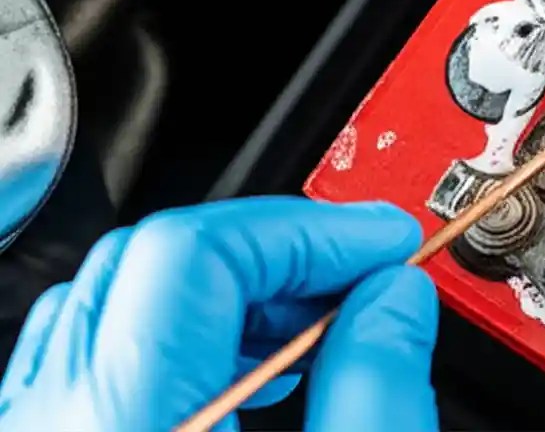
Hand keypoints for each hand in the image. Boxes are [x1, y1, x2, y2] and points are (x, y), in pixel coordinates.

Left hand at [0, 197, 438, 430]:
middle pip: (155, 261)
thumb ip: (380, 394)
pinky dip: (179, 335)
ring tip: (317, 324)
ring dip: (232, 289)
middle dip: (279, 250)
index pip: (196, 253)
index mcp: (124, 425)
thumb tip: (396, 298)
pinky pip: (91, 357)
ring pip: (117, 299)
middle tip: (362, 276)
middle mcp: (54, 424)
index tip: (381, 245)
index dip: (306, 228)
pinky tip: (249, 372)